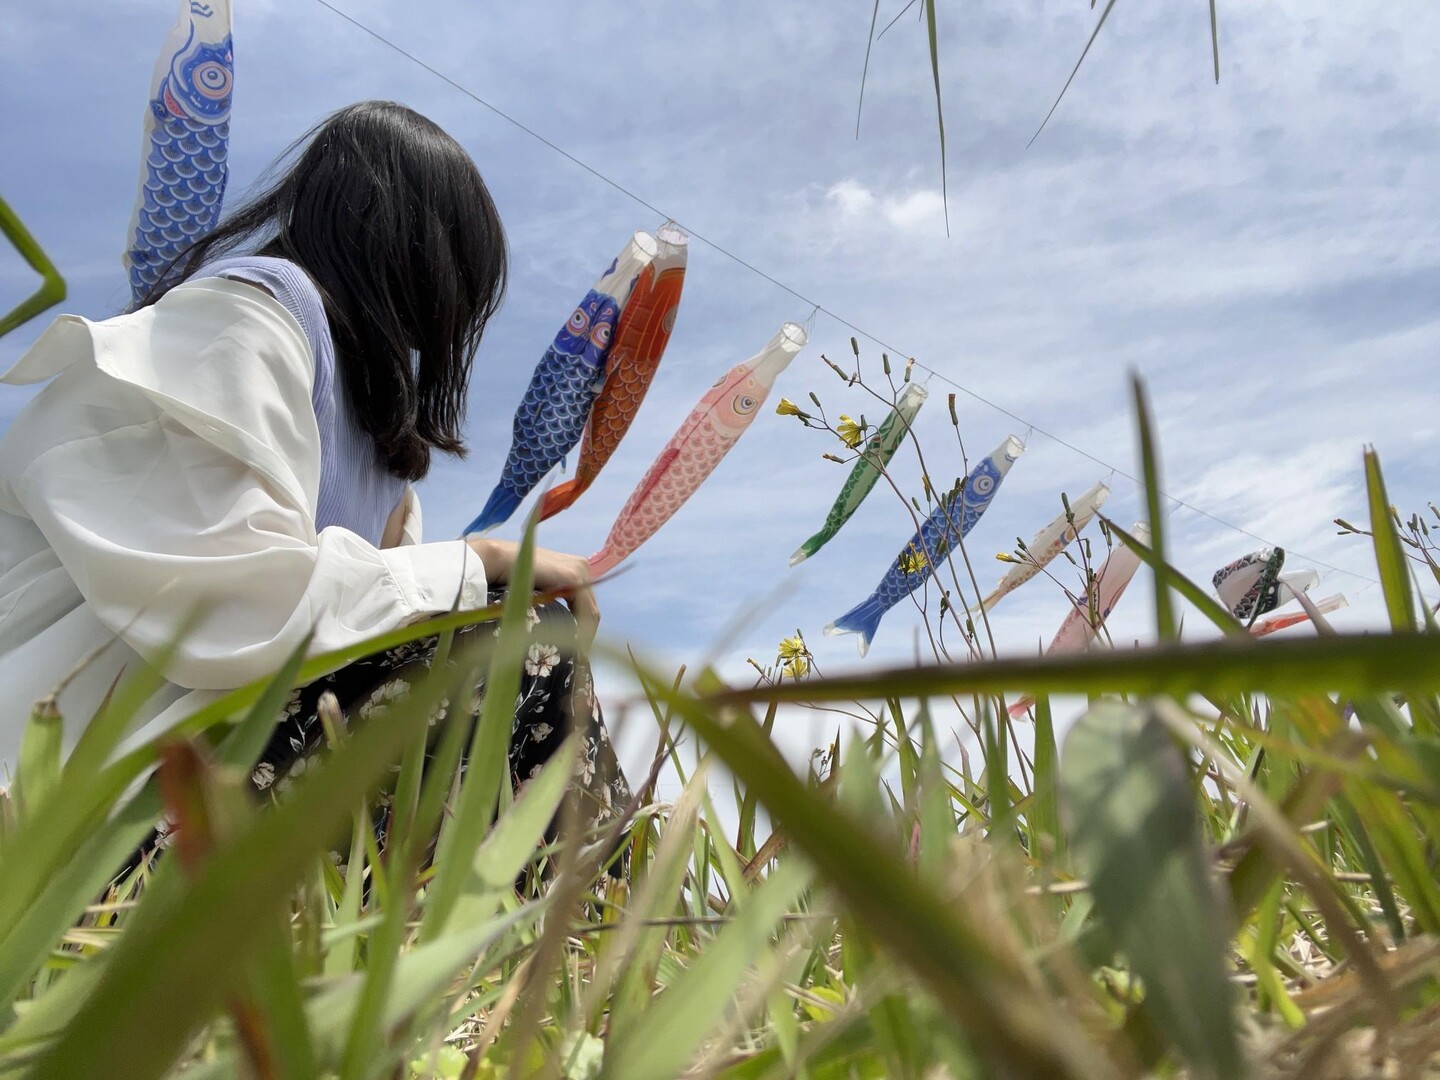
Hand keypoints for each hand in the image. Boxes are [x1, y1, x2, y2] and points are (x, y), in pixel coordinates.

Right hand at [466, 538, 599, 646]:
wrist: (494, 561)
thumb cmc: (506, 577)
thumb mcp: (536, 591)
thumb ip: (550, 602)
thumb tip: (556, 629)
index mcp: (573, 568)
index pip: (585, 604)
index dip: (582, 628)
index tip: (575, 649)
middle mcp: (581, 566)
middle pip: (590, 609)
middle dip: (585, 634)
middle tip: (575, 656)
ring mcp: (580, 570)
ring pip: (591, 613)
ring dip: (584, 636)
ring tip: (573, 656)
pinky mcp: (573, 577)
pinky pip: (586, 612)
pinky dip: (583, 631)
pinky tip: (574, 647)